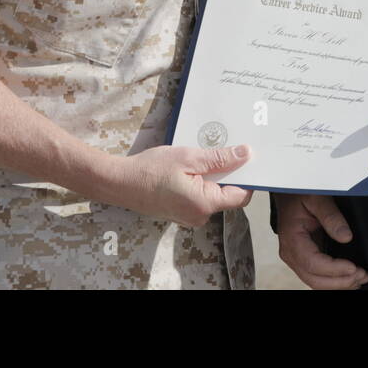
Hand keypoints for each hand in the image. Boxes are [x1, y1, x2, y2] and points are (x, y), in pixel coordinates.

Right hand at [117, 144, 252, 227]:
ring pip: (213, 194)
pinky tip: (189, 168)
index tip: (246, 158)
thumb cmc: (151, 170)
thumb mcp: (188, 157)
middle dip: (227, 173)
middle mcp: (201, 216)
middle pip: (228, 194)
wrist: (120, 183)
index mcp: (205, 204)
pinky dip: (200, 182)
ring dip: (212, 176)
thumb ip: (220, 159)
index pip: (241, 195)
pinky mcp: (182, 213)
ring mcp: (190, 217)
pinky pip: (201, 197)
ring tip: (199, 157)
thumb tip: (246, 155)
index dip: (247, 177)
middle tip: (219, 150)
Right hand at [275, 193, 367, 289]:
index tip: (353, 267)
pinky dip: (335, 281)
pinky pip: (318, 277)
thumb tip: (346, 237)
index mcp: (291, 239)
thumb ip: (331, 216)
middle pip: (315, 279)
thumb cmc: (299, 194)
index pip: (312, 264)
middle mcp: (291, 254)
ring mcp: (297, 259)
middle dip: (340, 281)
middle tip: (363, 275)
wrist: (289, 193)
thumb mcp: (316, 198)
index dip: (334, 269)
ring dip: (339, 284)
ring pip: (317, 282)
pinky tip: (350, 278)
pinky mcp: (304, 260)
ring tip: (361, 277)